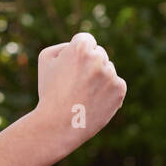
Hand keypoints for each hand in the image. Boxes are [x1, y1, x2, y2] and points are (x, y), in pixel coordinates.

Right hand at [35, 32, 125, 151]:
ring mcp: (110, 74)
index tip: (71, 68)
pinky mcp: (119, 89)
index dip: (77, 54)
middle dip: (90, 65)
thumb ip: (65, 46)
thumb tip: (84, 46)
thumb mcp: (46, 60)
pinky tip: (94, 101)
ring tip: (83, 95)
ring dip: (99, 79)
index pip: (86, 40)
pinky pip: (117, 84)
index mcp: (81, 47)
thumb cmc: (50, 91)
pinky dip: (109, 92)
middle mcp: (98, 57)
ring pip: (108, 70)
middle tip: (75, 84)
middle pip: (99, 54)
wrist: (59, 125)